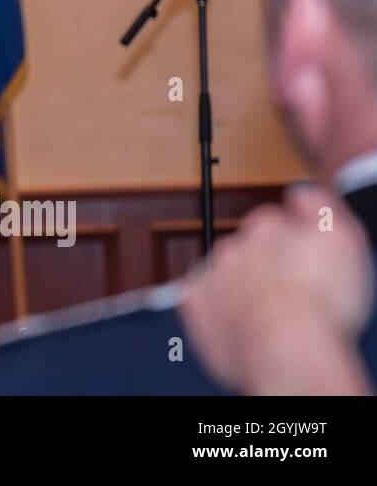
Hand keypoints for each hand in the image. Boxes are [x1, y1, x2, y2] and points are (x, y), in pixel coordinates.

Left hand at [179, 184, 374, 394]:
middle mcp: (234, 246)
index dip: (290, 239)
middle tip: (290, 287)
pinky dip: (211, 305)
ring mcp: (213, 277)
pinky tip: (232, 316)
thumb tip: (300, 191)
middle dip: (264, 262)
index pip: (273, 220)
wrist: (287, 347)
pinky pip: (197, 299)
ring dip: (240, 284)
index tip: (302, 256)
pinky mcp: (197, 309)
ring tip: (268, 308)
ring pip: (222, 271)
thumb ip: (319, 204)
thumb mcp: (342, 237)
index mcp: (267, 227)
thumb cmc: (322, 300)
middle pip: (246, 246)